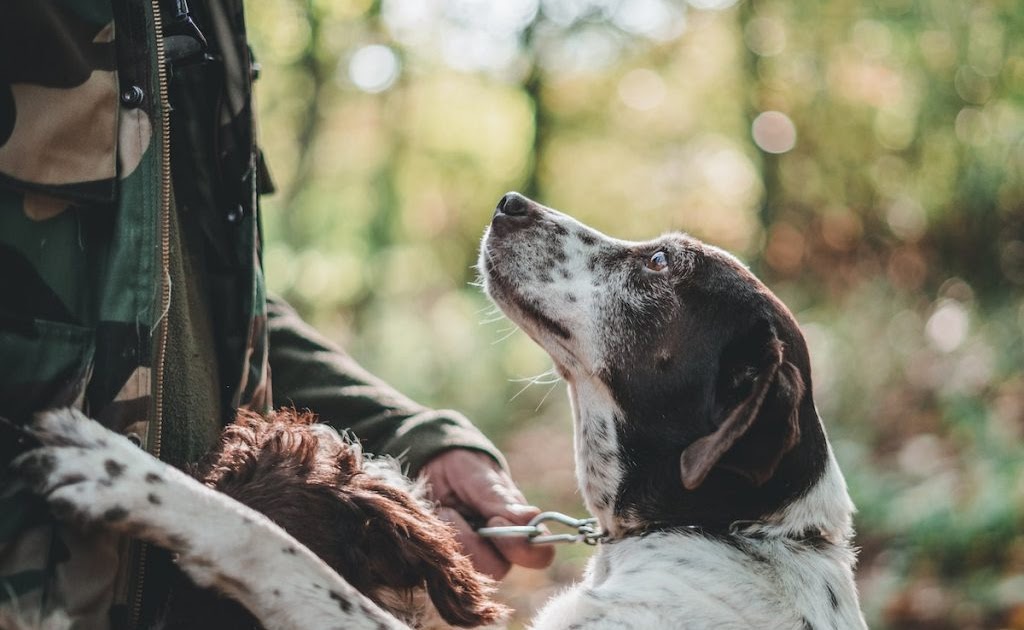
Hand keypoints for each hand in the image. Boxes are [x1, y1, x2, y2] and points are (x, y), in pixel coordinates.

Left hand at [420, 449, 554, 579]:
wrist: (433, 466)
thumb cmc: (465, 468)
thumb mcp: (480, 477)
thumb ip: (502, 501)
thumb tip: (532, 518)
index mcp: (520, 529)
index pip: (540, 555)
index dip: (519, 546)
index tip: (495, 520)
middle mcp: (500, 550)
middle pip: (497, 570)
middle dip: (472, 541)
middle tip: (456, 511)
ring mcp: (474, 559)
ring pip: (467, 571)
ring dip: (451, 538)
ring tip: (444, 510)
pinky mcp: (448, 563)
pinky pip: (442, 567)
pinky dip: (435, 542)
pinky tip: (435, 521)